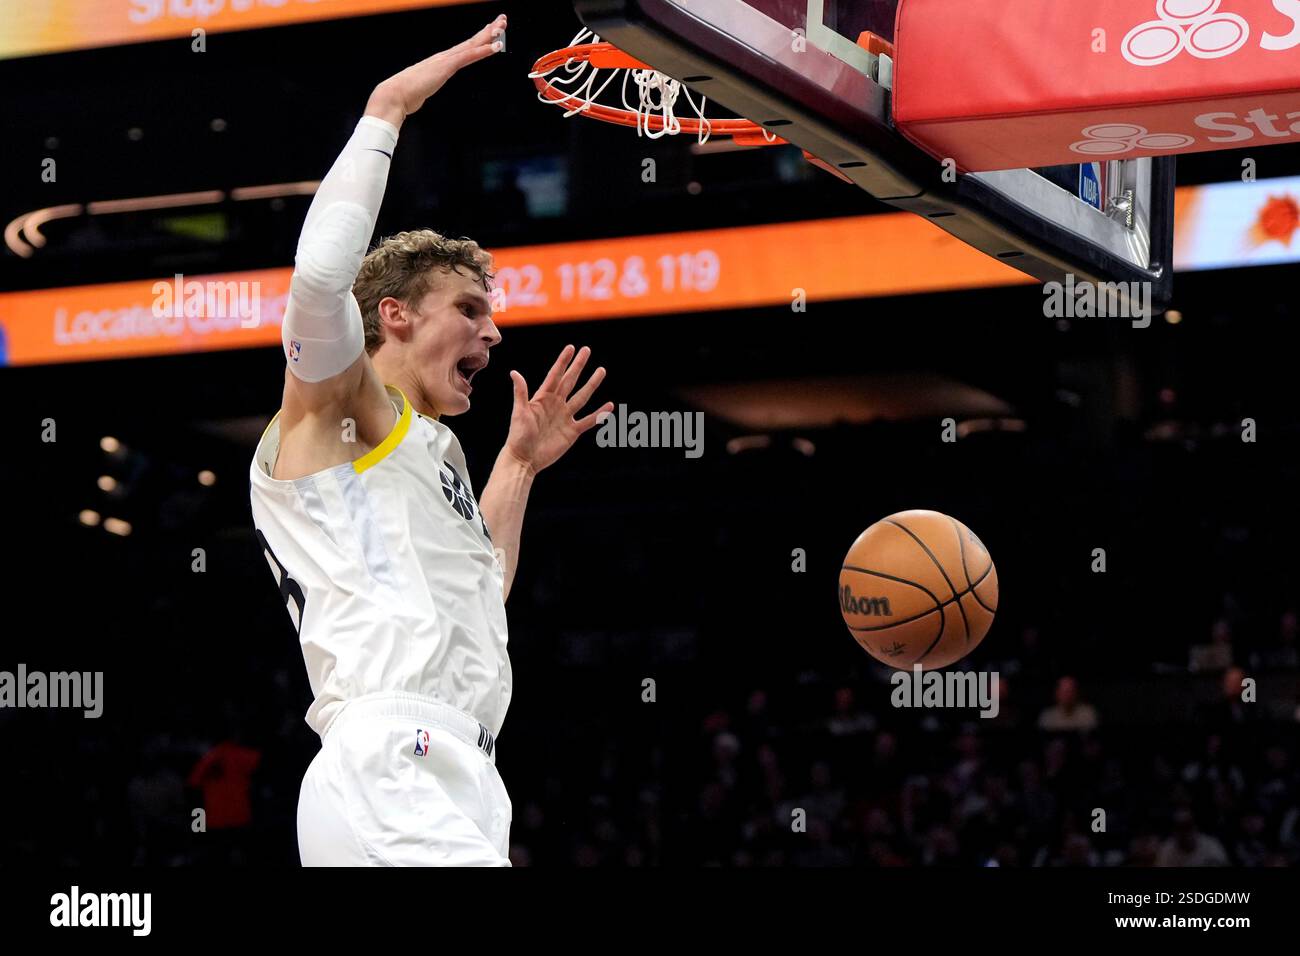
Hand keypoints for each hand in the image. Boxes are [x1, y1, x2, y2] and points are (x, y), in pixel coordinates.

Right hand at [367, 14, 506, 122]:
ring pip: (472, 45)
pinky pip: (469, 56)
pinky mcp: (447, 67)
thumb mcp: (423, 87)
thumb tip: (422, 89)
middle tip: (502, 20)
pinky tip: (496, 46)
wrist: (395, 94)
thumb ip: (426, 84)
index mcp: (441, 62)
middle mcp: (445, 57)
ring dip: (489, 35)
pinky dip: (484, 50)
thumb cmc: (406, 94)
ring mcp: (446, 60)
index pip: (465, 48)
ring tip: (502, 26)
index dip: (479, 39)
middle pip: (471, 42)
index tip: (491, 31)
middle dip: (488, 30)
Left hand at [503, 345, 612, 476]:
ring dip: (592, 384)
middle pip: (570, 381)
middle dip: (579, 366)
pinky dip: (599, 414)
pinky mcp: (572, 431)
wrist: (525, 459)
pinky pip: (588, 421)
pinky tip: (609, 406)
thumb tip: (514, 372)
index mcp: (542, 398)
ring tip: (601, 371)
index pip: (555, 375)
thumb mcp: (520, 413)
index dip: (563, 361)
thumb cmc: (518, 436)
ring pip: (582, 397)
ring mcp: (565, 417)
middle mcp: (556, 404)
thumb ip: (521, 393)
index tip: (571, 348)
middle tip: (587, 351)